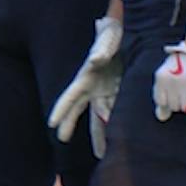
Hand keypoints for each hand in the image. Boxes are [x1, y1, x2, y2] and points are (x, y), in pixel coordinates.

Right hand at [48, 15, 122, 156]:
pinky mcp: (120, 91)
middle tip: (62, 139)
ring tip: (100, 153)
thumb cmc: (115, 32)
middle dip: (71, 125)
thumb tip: (96, 60)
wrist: (134, 31)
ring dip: (100, 134)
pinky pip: (117, 110)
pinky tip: (119, 139)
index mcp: (86, 76)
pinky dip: (116, 124)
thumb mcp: (109, 35)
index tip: (51, 124)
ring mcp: (106, 91)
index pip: (70, 96)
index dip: (60, 109)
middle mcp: (93, 87)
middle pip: (79, 110)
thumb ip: (102, 47)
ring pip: (100, 117)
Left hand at [151, 41, 185, 119]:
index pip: (160, 101)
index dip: (168, 100)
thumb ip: (162, 95)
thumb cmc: (182, 62)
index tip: (173, 94)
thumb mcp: (166, 74)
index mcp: (161, 77)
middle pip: (173, 106)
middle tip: (185, 90)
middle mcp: (172, 81)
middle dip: (179, 101)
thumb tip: (161, 117)